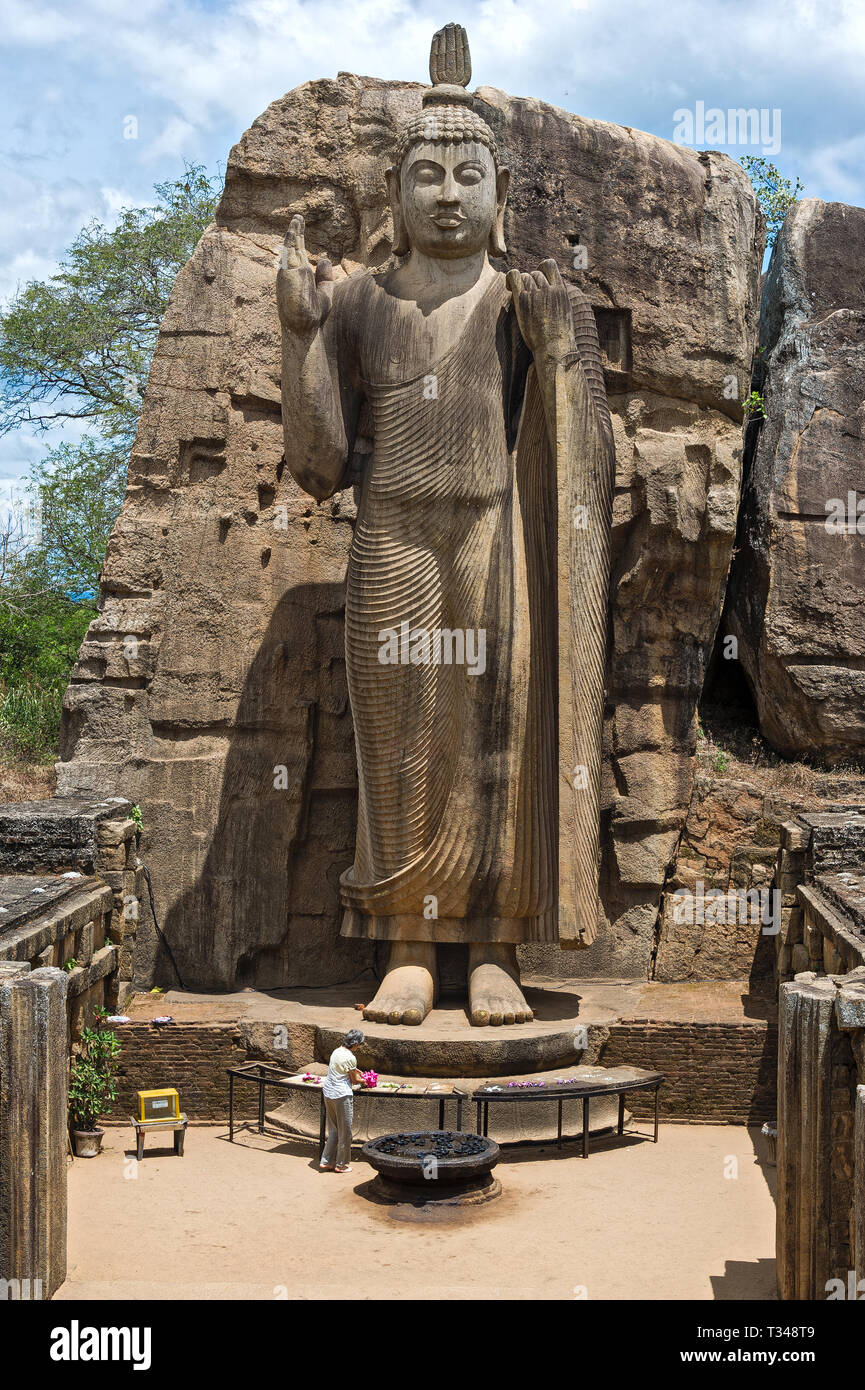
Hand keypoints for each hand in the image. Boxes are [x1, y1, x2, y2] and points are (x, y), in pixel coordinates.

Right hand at [277, 214, 333, 333]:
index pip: (299, 254)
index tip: (301, 228)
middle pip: (294, 247)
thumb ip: (325, 277)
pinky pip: (289, 252)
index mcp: (300, 275)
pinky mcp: (288, 273)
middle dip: (296, 232)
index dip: (300, 240)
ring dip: (294, 232)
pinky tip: (295, 228)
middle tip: (298, 218)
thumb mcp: (325, 292)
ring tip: (297, 218)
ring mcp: (289, 271)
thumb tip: (324, 258)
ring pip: (290, 247)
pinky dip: (291, 238)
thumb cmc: (312, 314)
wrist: (303, 327)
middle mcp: (292, 271)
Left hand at [506, 258, 573, 360]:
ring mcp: (536, 293)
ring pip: (525, 276)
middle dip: (530, 282)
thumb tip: (551, 296)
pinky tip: (509, 288)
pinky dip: (510, 278)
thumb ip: (557, 300)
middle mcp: (549, 289)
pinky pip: (514, 276)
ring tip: (519, 297)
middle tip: (526, 296)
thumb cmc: (559, 338)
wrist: (554, 348)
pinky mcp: (523, 300)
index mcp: (561, 290)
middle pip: (535, 273)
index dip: (541, 268)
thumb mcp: (564, 313)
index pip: (550, 265)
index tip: (537, 279)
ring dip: (521, 285)